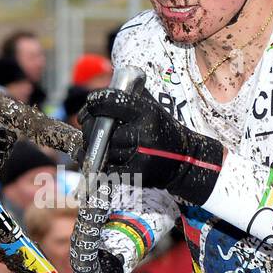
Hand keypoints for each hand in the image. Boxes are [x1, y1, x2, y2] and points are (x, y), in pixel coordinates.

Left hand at [77, 88, 223, 204]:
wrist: (183, 159)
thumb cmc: (162, 130)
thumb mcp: (151, 107)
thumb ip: (127, 99)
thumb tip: (96, 98)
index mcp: (147, 112)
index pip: (109, 102)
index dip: (95, 102)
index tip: (92, 104)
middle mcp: (143, 133)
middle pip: (101, 130)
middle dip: (90, 127)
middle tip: (89, 125)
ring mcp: (139, 155)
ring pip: (103, 150)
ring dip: (97, 146)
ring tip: (101, 141)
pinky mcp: (136, 174)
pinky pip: (106, 168)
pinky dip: (99, 162)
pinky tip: (100, 156)